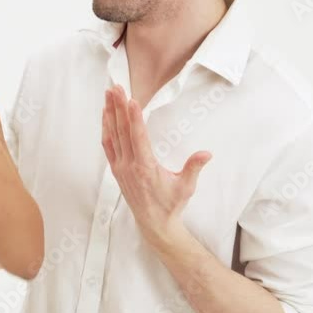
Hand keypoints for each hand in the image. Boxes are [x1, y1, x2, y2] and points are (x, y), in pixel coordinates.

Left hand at [102, 85, 211, 245]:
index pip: (138, 138)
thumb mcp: (186, 187)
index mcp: (145, 168)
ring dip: (110, 114)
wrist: (154, 224)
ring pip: (112, 135)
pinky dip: (106, 128)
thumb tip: (206, 153)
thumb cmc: (171, 204)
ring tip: (108, 94)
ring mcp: (120, 168)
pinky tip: (105, 115)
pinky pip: (108, 145)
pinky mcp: (117, 170)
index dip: (134, 118)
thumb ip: (194, 168)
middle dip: (119, 107)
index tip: (131, 100)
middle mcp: (129, 166)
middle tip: (116, 88)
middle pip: (122, 131)